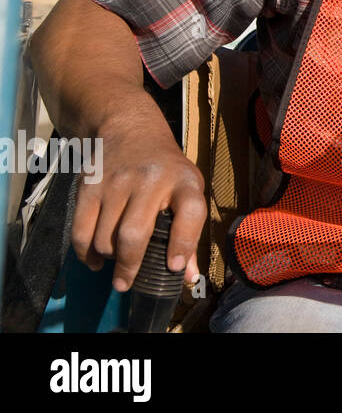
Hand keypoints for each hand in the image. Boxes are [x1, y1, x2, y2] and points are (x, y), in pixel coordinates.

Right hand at [70, 109, 206, 292]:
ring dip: (108, 257)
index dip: (183, 244)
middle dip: (129, 267)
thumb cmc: (166, 168)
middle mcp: (150, 180)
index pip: (190, 213)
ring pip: (104, 238)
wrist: (130, 129)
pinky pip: (81, 231)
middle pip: (134, 234)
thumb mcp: (187, 188)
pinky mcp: (89, 186)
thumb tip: (188, 277)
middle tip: (125, 283)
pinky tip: (95, 259)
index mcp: (183, 181)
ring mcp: (116, 182)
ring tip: (115, 260)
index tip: (174, 268)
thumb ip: (189, 231)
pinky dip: (85, 252)